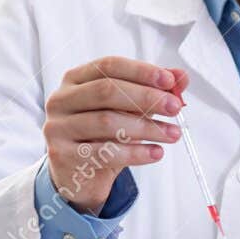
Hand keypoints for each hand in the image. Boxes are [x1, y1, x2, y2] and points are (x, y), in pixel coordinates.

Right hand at [44, 56, 190, 213]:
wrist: (77, 173)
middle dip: (146, 98)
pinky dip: (136, 153)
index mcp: (76, 79)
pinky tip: (156, 152)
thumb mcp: (127, 109)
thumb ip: (151, 90)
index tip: (170, 81)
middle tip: (175, 107)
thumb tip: (181, 76)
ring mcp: (58, 127)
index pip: (109, 66)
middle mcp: (61, 99)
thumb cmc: (103, 133)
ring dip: (146, 128)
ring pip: (107, 122)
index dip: (141, 71)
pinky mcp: (62, 155)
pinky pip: (104, 152)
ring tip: (172, 134)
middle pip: (106, 91)